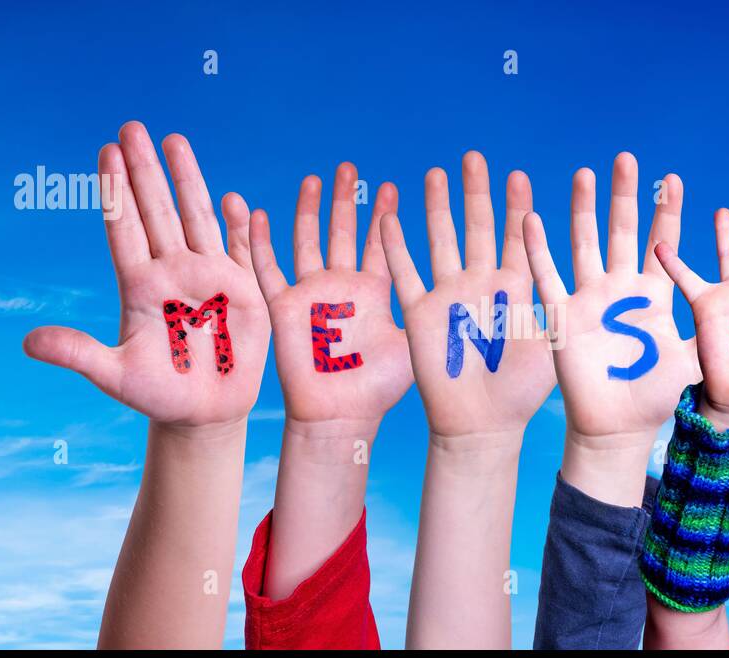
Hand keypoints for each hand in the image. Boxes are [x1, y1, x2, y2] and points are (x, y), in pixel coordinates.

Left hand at [24, 122, 269, 427]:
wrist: (203, 413)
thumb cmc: (157, 395)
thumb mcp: (114, 377)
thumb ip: (77, 354)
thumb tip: (29, 342)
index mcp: (140, 286)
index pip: (124, 228)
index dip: (116, 191)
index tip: (106, 152)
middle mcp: (172, 272)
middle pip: (156, 210)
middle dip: (146, 169)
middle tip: (133, 126)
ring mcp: (209, 279)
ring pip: (195, 218)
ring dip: (186, 180)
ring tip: (174, 140)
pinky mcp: (243, 293)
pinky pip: (239, 250)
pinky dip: (238, 226)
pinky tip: (232, 199)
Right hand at [248, 163, 412, 426]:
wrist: (340, 418)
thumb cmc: (380, 390)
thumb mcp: (415, 341)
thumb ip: (431, 309)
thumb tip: (472, 287)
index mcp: (374, 291)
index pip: (379, 242)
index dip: (382, 214)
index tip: (390, 185)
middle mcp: (341, 287)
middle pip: (342, 231)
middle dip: (345, 199)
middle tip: (349, 166)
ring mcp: (311, 295)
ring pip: (307, 241)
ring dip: (308, 210)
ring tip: (313, 179)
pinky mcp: (283, 309)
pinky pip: (267, 270)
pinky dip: (259, 244)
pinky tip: (256, 215)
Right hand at [380, 152, 555, 437]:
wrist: (482, 424)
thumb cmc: (522, 391)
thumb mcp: (552, 340)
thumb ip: (564, 302)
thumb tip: (597, 274)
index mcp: (514, 287)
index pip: (516, 235)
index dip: (516, 205)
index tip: (518, 173)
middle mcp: (480, 283)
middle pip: (475, 227)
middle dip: (475, 192)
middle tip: (474, 157)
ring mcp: (448, 295)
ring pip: (440, 240)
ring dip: (436, 207)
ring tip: (435, 174)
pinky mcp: (419, 314)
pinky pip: (404, 274)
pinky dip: (395, 247)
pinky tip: (388, 217)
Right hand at [522, 153, 699, 438]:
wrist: (615, 427)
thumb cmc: (654, 397)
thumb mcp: (691, 361)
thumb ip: (710, 334)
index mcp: (653, 296)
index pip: (662, 244)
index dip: (667, 213)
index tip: (673, 179)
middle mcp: (621, 290)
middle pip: (622, 232)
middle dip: (625, 196)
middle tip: (626, 159)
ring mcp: (590, 300)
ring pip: (585, 243)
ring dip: (583, 209)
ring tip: (583, 174)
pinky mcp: (564, 318)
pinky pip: (548, 278)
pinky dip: (539, 251)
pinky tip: (531, 219)